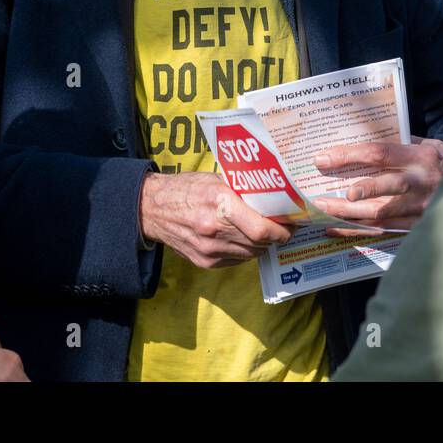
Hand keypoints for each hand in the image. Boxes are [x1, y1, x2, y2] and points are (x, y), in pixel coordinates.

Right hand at [139, 171, 292, 268]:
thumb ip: (242, 190)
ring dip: (262, 245)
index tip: (291, 224)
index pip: (262, 228)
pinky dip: (245, 251)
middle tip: (284, 227)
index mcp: (220, 203)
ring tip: (265, 232)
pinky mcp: (204, 263)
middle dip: (276, 237)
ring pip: (251, 254)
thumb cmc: (186, 188)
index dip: (282, 230)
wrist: (151, 209)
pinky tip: (243, 238)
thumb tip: (273, 197)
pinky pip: (236, 260)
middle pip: (260, 243)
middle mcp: (215, 230)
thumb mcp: (215, 179)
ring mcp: (209, 250)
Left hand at [314, 137, 442, 234]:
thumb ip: (396, 144)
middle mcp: (422, 183)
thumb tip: (356, 143)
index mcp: (421, 157)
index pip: (380, 153)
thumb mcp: (426, 144)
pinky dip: (358, 231)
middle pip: (383, 189)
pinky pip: (384, 231)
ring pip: (381, 214)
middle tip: (321, 198)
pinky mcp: (420, 226)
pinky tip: (335, 230)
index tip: (323, 159)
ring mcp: (423, 208)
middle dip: (351, 193)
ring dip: (348, 215)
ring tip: (322, 212)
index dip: (349, 156)